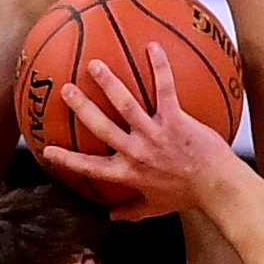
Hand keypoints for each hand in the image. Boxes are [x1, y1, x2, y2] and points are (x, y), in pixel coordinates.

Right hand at [56, 46, 241, 221]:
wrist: (216, 187)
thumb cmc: (186, 196)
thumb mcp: (155, 207)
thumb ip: (132, 211)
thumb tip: (113, 217)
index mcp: (128, 173)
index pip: (90, 167)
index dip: (67, 159)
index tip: (47, 150)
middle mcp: (136, 152)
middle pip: (101, 126)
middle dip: (81, 108)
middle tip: (66, 90)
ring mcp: (155, 134)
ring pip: (126, 105)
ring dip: (109, 83)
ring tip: (94, 65)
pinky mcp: (176, 121)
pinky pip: (165, 90)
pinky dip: (160, 67)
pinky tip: (153, 46)